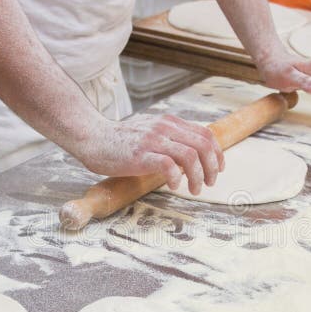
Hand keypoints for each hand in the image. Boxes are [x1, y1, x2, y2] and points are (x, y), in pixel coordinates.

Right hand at [73, 114, 223, 194]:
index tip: (218, 168)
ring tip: (194, 189)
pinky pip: (169, 165)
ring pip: (190, 156)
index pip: (206, 134)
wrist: (93, 137)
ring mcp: (153, 140)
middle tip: (208, 183)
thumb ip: (170, 137)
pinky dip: (176, 178)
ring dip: (198, 176)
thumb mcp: (151, 130)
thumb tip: (190, 153)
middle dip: (212, 167)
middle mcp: (165, 128)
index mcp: (170, 122)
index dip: (217, 153)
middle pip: (203, 145)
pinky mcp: (141, 154)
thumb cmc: (120, 140)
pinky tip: (173, 186)